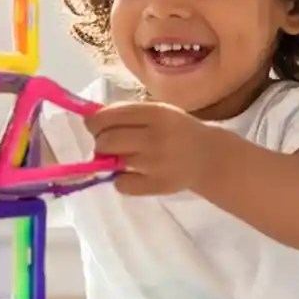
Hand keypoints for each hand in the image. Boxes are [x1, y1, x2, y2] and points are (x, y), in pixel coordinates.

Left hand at [84, 101, 214, 195]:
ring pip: (112, 163)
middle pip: (106, 140)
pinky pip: (121, 185)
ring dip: (109, 161)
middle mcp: (155, 137)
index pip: (108, 116)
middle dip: (100, 142)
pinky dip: (121, 180)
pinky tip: (133, 174)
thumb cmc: (176, 130)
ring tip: (123, 158)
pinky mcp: (157, 186)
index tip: (95, 126)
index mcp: (155, 113)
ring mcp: (156, 164)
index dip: (94, 122)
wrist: (208, 157)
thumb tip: (90, 119)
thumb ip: (127, 113)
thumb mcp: (158, 112)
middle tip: (108, 144)